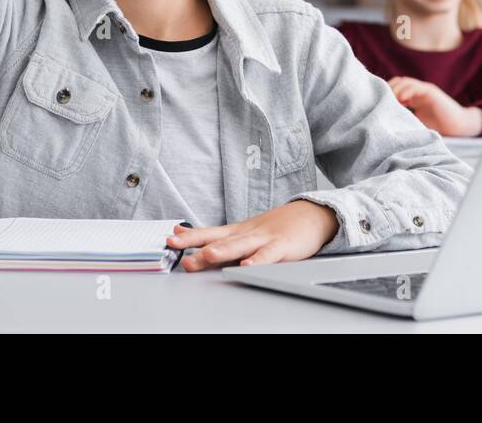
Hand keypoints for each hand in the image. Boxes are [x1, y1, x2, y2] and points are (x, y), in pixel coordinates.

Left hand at [166, 200, 339, 270]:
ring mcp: (265, 239)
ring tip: (207, 255)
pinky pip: (269, 255)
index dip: (190, 236)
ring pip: (241, 246)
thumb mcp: (245, 230)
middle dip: (198, 244)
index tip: (171, 239)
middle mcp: (248, 233)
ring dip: (223, 250)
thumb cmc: (276, 227)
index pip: (210, 232)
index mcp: (238, 231)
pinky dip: (258, 260)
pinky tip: (248, 266)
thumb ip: (218, 236)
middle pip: (220, 239)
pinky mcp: (282, 246)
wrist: (310, 215)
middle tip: (178, 248)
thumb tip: (186, 234)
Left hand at [388, 77, 481, 135]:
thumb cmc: (439, 127)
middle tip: (384, 101)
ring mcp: (425, 90)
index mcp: (413, 97)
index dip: (387, 93)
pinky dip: (407, 91)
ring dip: (396, 89)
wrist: (459, 126)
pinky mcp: (432, 92)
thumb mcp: (416, 122)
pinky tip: (402, 99)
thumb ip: (404, 119)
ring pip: (405, 81)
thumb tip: (386, 125)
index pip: (395, 87)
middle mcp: (418, 91)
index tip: (381, 104)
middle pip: (398, 81)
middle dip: (389, 89)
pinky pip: (417, 87)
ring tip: (393, 101)